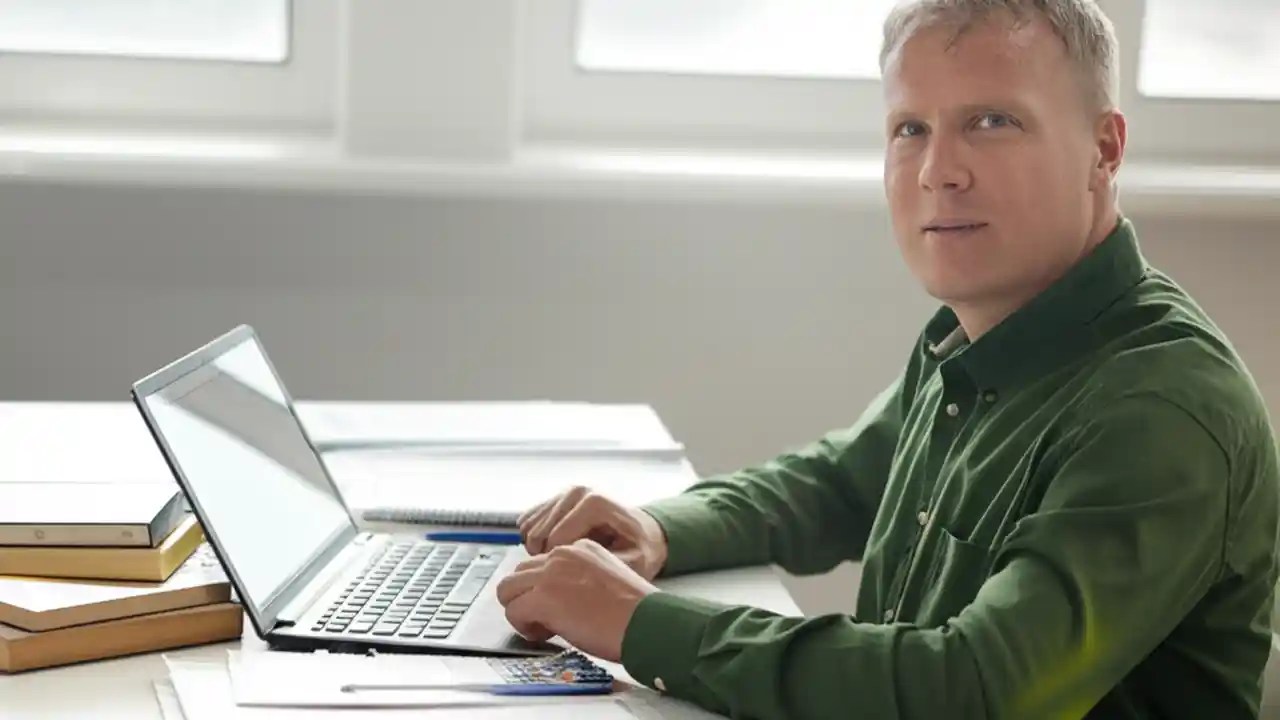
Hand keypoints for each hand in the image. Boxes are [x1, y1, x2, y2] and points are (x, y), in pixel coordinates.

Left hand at [496, 538, 658, 661]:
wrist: (646, 622)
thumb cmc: (636, 612)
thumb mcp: (608, 579)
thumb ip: (581, 579)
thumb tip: (559, 599)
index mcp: (581, 547)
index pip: (543, 563)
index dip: (546, 589)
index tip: (563, 608)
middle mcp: (562, 554)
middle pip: (520, 573)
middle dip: (527, 598)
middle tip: (548, 620)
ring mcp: (550, 574)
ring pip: (508, 589)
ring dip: (520, 610)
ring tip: (543, 627)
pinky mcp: (543, 597)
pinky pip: (513, 611)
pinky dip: (523, 627)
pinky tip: (546, 634)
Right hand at [518, 486, 668, 580]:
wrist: (643, 532)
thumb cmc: (640, 550)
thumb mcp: (635, 562)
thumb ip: (607, 563)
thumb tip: (575, 567)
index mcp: (595, 503)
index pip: (558, 537)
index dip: (557, 564)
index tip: (568, 580)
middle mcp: (578, 491)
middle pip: (540, 531)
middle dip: (544, 558)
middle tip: (559, 576)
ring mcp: (565, 492)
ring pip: (530, 526)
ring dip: (536, 550)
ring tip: (557, 566)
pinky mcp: (555, 498)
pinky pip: (528, 521)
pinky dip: (532, 540)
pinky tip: (550, 554)